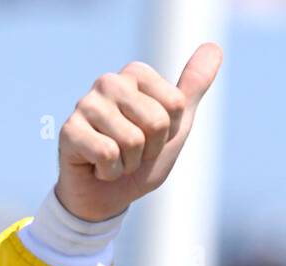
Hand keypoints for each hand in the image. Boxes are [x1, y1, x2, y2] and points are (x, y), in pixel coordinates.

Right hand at [55, 45, 222, 221]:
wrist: (107, 197)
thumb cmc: (141, 161)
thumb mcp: (175, 127)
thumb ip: (192, 89)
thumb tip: (215, 47)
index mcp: (136, 75)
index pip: (175, 105)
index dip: (168, 134)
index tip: (151, 139)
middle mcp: (109, 81)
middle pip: (157, 122)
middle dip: (150, 150)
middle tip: (133, 153)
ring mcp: (87, 103)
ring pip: (132, 140)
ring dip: (129, 164)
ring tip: (116, 160)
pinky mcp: (70, 130)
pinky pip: (108, 154)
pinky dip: (110, 172)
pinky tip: (98, 167)